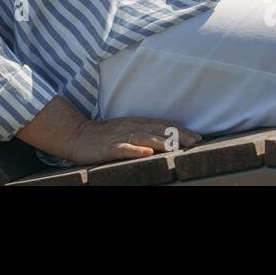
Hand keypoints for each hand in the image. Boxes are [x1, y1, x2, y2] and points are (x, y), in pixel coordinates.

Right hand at [63, 115, 202, 163]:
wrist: (77, 135)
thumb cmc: (104, 135)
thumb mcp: (127, 130)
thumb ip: (144, 132)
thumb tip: (167, 137)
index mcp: (137, 123)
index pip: (163, 124)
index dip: (181, 130)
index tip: (197, 137)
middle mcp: (131, 127)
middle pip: (158, 130)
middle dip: (178, 135)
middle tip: (195, 142)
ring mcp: (119, 136)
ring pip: (144, 137)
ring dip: (161, 141)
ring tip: (176, 147)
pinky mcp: (108, 147)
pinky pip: (123, 148)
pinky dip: (135, 150)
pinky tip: (146, 153)